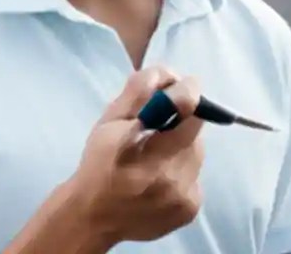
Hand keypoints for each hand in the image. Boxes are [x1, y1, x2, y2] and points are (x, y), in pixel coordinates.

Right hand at [68, 67, 205, 247]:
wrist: (93, 217)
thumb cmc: (97, 164)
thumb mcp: (108, 123)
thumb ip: (137, 94)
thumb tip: (166, 73)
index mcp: (148, 151)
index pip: (188, 107)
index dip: (184, 93)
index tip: (175, 90)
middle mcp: (173, 176)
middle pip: (194, 132)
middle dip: (178, 125)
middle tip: (154, 130)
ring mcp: (184, 197)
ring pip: (196, 155)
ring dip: (180, 149)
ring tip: (154, 157)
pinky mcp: (190, 210)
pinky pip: (195, 177)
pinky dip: (181, 171)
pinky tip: (158, 178)